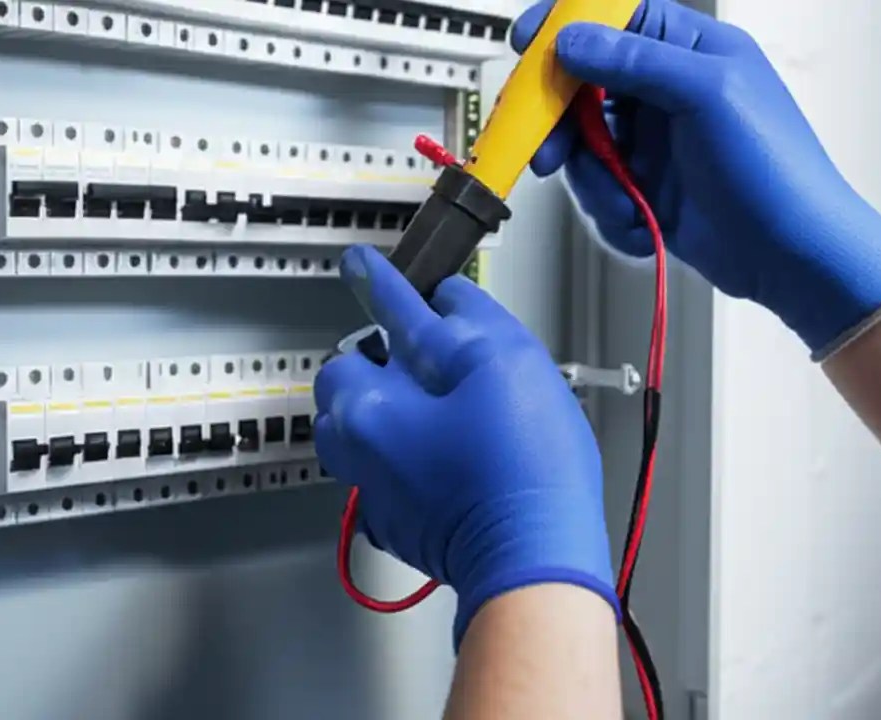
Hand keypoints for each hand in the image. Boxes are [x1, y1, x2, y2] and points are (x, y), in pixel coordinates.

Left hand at [315, 245, 616, 647]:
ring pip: (357, 429)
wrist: (533, 558)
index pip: (376, 317)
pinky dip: (401, 456)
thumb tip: (444, 296)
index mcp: (373, 401)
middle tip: (431, 363)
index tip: (362, 264)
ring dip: (383, 411)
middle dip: (379, 361)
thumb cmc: (523, 467)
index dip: (378, 281)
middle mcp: (360, 445)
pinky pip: (380, 470)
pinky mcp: (395, 521)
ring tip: (435, 412)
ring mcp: (374, 486)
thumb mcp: (505, 362)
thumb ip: (466, 317)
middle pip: (347, 379)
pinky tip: (448, 458)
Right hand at [515, 0, 880, 357]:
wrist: (789, 253)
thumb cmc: (776, 168)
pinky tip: (639, 221)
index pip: (611, 15)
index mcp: (685, 49)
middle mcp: (663, 90)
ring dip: (591, 179)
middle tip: (548, 151)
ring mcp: (650, 140)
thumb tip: (574, 39)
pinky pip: (596, 188)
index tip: (526, 43)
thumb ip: (636, 60)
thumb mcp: (708, 94)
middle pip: (579, 84)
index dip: (563, 24)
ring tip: (622, 198)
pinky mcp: (642, 185)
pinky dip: (609, 209)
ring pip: (580, 144)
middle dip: (559, 121)